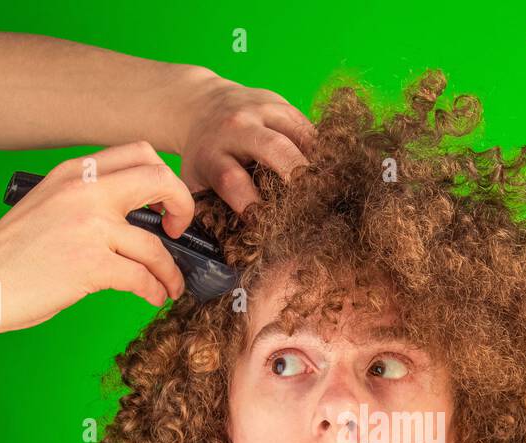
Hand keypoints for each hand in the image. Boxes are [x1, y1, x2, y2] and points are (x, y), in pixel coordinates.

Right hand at [0, 141, 192, 334]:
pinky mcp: (89, 265)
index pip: (139, 153)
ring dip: (170, 270)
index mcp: (73, 172)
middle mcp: (83, 191)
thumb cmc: (10, 254)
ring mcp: (87, 227)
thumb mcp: (48, 206)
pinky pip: (142, 277)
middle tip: (179, 232)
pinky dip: (154, 291)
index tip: (164, 208)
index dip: (164, 179)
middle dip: (184, 206)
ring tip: (170, 285)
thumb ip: (86, 202)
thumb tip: (134, 220)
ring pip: (156, 245)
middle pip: (159, 179)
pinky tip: (152, 298)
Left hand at [167, 66, 316, 213]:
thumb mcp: (195, 182)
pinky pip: (309, 129)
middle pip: (274, 149)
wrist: (203, 107)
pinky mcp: (282, 104)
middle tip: (314, 206)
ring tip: (329, 190)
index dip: (253, 206)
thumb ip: (210, 213)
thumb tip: (238, 254)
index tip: (270, 228)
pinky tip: (325, 171)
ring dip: (317, 165)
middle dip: (298, 178)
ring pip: (300, 136)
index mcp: (211, 154)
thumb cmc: (204, 157)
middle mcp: (236, 128)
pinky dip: (320, 152)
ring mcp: (261, 111)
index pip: (233, 181)